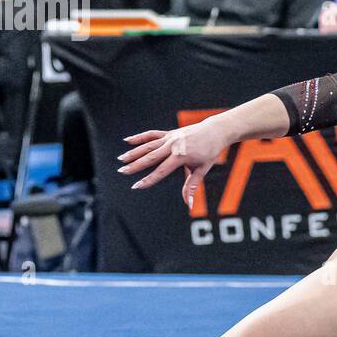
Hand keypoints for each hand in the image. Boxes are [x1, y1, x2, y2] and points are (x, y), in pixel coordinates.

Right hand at [117, 118, 233, 209]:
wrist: (215, 131)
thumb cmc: (210, 152)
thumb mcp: (202, 169)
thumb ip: (192, 186)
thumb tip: (189, 205)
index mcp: (181, 156)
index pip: (161, 171)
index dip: (148, 179)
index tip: (136, 186)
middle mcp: (173, 146)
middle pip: (151, 157)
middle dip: (135, 165)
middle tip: (122, 172)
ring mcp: (170, 138)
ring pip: (148, 146)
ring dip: (134, 152)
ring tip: (121, 159)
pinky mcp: (169, 133)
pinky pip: (152, 135)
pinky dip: (140, 137)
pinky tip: (127, 140)